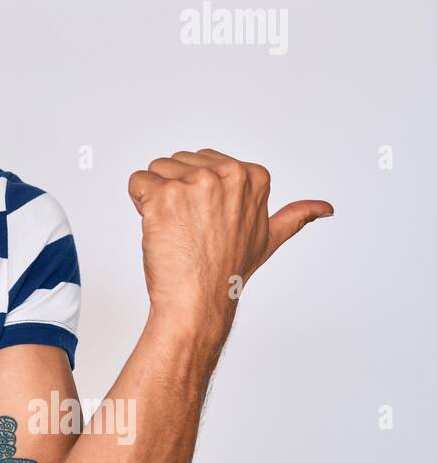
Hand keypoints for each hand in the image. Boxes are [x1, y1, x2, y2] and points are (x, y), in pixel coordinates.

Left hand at [127, 148, 331, 341]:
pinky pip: (137, 182)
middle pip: (177, 162)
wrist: (199, 301)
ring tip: (177, 229)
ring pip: (156, 170)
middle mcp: (226, 173)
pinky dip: (139, 205)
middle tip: (192, 228)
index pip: (202, 161)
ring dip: (157, 199)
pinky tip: (160, 229)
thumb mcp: (269, 238)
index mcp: (252, 175)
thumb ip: (295, 217)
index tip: (210, 221)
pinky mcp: (164, 194)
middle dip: (176, 192)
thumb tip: (326, 208)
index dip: (197, 193)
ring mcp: (195, 183)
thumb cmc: (228, 271)